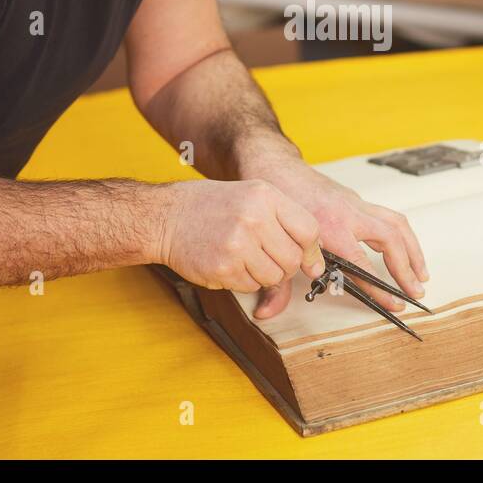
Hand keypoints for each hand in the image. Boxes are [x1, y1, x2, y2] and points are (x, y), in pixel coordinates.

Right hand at [154, 179, 324, 291]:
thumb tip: (315, 267)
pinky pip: (251, 286)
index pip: (308, 230)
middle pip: (293, 260)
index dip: (311, 251)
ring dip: (263, 274)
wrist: (166, 216)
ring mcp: (238, 244)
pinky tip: (228, 262)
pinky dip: (244, 281)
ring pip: (274, 277)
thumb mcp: (252, 197)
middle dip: (284, 266)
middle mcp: (254, 218)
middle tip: (266, 257)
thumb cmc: (211, 206)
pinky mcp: (223, 268)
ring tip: (243, 256)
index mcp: (265, 196)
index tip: (308, 261)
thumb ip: (286, 223)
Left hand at [244, 162, 429, 319]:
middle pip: (390, 239)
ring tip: (421, 275)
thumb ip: (280, 279)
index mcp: (328, 227)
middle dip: (406, 268)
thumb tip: (271, 311)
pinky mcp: (358, 200)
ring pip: (396, 224)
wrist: (275, 166)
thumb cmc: (275, 200)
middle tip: (415, 292)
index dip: (379, 288)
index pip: (361, 264)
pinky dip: (403, 236)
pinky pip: (389, 217)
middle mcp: (348, 214)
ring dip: (413, 251)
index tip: (394, 304)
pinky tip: (407, 252)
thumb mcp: (276, 241)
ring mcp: (356, 204)